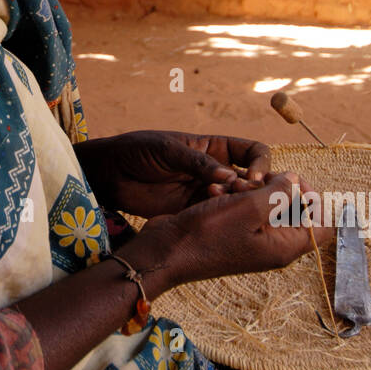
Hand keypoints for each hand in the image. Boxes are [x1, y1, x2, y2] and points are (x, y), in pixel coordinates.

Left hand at [75, 130, 271, 218]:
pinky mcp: (192, 211)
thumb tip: (232, 177)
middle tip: (245, 200)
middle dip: (255, 190)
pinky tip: (214, 221)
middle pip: (252, 180)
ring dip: (238, 206)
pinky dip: (220, 219)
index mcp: (216, 148)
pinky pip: (216, 216)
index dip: (260, 163)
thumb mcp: (168, 150)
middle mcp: (216, 170)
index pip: (253, 152)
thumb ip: (198, 162)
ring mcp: (205, 192)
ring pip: (236, 202)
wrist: (110, 173)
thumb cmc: (137, 150)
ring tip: (225, 210)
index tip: (254, 177)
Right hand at [149, 171, 334, 285]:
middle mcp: (272, 244)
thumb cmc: (207, 235)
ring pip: (268, 203)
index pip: (324, 225)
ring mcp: (252, 237)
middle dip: (277, 187)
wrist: (166, 250)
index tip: (291, 181)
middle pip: (296, 209)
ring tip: (229, 184)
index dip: (314, 198)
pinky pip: (245, 206)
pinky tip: (216, 190)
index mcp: (284, 247)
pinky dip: (235, 194)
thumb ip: (279, 193)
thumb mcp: (248, 209)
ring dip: (251, 187)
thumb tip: (296, 180)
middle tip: (254, 180)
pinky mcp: (233, 230)